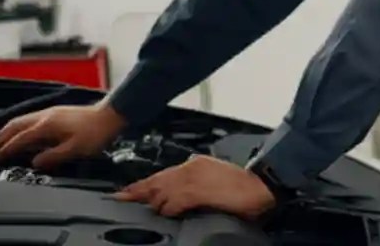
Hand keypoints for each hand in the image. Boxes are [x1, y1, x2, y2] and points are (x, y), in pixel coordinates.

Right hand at [0, 102, 126, 169]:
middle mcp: (45, 116)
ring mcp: (50, 112)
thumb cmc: (95, 133)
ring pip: (22, 119)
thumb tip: (34, 162)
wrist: (111, 115)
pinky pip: (30, 118)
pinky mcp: (56, 113)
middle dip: (2, 137)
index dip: (6, 149)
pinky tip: (23, 132)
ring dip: (9, 130)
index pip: (20, 138)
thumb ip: (53, 156)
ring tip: (1, 140)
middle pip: (16, 125)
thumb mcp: (75, 149)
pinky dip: (20, 126)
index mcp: (47, 125)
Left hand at [112, 155, 276, 219]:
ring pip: (161, 192)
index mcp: (194, 164)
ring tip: (142, 209)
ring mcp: (192, 180)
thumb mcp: (213, 178)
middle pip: (156, 181)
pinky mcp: (197, 193)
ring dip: (153, 203)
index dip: (144, 184)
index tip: (129, 190)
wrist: (259, 186)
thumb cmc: (241, 185)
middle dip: (137, 191)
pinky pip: (173, 203)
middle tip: (119, 198)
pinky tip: (165, 214)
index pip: (162, 174)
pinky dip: (167, 210)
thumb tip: (178, 196)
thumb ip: (194, 183)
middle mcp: (190, 168)